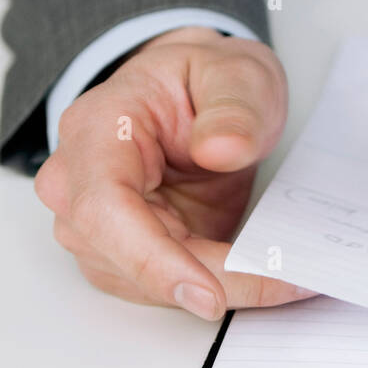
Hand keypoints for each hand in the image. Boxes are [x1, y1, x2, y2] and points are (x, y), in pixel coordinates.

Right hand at [35, 26, 312, 318]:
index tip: (208, 295)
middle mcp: (78, 184)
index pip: (105, 208)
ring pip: (149, 285)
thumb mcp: (236, 73)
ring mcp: (95, 227)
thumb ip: (233, 107)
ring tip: (289, 272)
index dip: (153, 260)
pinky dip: (220, 288)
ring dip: (222, 287)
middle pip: (129, 260)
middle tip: (288, 279)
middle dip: (211, 279)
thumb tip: (221, 148)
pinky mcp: (123, 255)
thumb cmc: (203, 81)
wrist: (195, 97)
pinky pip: (167, 289)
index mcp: (96, 129)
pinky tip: (264, 273)